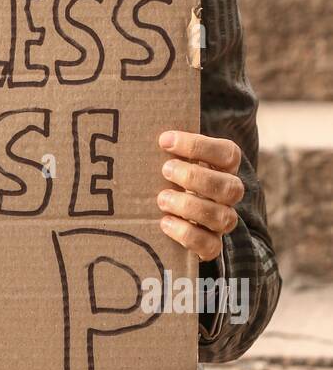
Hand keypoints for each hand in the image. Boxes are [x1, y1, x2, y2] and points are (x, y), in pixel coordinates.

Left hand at [156, 131, 243, 260]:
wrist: (173, 215)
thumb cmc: (171, 177)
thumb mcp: (172, 158)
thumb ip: (167, 145)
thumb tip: (140, 123)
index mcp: (224, 167)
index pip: (228, 153)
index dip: (199, 146)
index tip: (164, 141)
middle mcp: (229, 194)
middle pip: (229, 187)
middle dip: (195, 177)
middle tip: (165, 170)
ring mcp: (222, 221)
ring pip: (222, 217)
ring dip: (190, 206)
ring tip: (162, 199)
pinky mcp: (211, 245)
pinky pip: (210, 246)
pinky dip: (187, 234)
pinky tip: (165, 223)